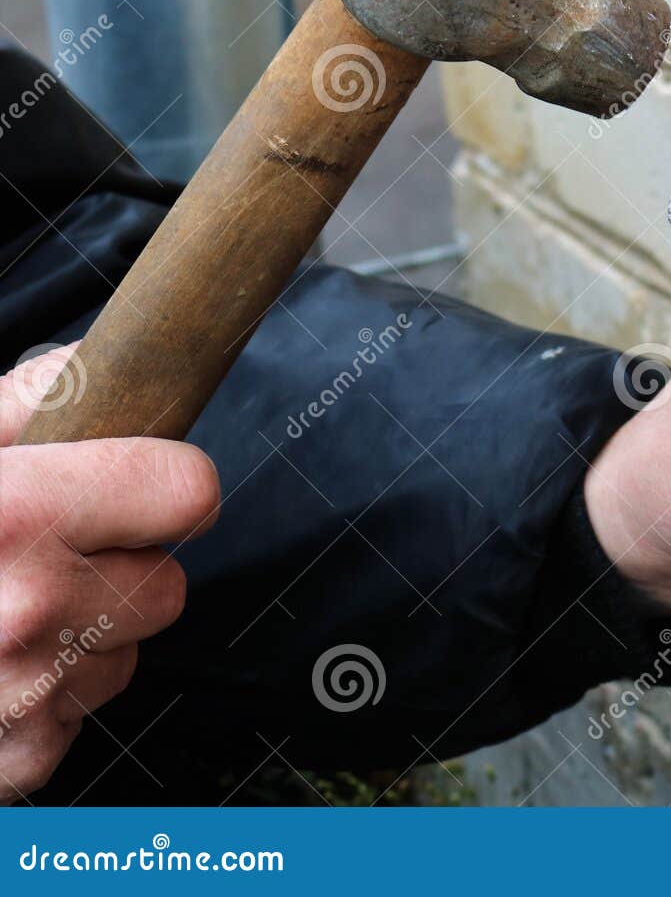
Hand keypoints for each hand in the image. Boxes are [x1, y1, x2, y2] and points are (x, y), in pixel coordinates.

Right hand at [0, 347, 218, 803]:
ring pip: (125, 653)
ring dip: (83, 634)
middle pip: (167, 582)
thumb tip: (95, 372)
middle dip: (120, 564)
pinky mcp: (11, 763)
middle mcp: (31, 611)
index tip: (138, 480)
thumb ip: (21, 402)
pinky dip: (41, 699)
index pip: (188, 494)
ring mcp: (24, 697)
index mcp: (18, 517)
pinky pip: (74, 718)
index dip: (163, 482)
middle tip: (45, 551)